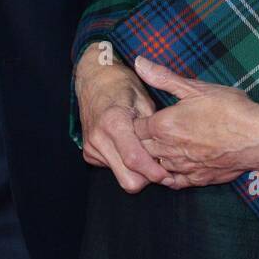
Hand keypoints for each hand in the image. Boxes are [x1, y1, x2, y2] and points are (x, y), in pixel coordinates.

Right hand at [73, 45, 181, 192]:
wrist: (94, 79)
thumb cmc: (123, 86)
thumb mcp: (145, 100)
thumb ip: (154, 129)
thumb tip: (167, 154)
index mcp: (114, 122)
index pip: (135, 160)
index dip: (155, 172)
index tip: (170, 175)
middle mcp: (99, 138)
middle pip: (128, 180)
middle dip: (147, 178)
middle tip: (162, 166)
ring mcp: (91, 147)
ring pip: (121, 177)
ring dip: (137, 172)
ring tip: (146, 152)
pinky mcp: (89, 153)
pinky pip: (112, 169)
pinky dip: (125, 165)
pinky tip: (132, 148)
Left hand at [132, 56, 258, 185]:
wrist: (258, 137)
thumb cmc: (229, 109)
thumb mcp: (195, 87)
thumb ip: (163, 77)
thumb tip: (139, 62)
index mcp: (164, 126)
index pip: (135, 127)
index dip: (137, 121)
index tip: (142, 116)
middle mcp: (169, 150)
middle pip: (142, 148)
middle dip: (141, 140)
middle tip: (147, 132)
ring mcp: (183, 167)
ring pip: (156, 166)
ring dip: (154, 158)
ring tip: (158, 147)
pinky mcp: (198, 179)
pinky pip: (174, 182)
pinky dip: (169, 175)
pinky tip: (171, 168)